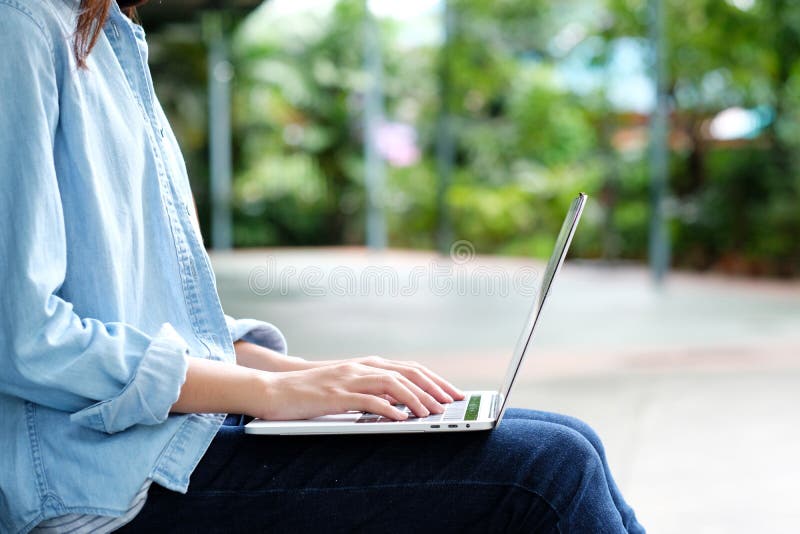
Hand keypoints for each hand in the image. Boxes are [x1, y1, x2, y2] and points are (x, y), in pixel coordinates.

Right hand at [250, 362, 456, 420]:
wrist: (274, 389)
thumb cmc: (310, 393)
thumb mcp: (345, 387)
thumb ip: (370, 391)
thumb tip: (399, 405)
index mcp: (366, 364)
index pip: (409, 368)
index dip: (434, 380)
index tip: (452, 393)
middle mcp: (361, 367)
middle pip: (407, 372)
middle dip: (433, 387)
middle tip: (453, 402)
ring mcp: (349, 379)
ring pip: (392, 383)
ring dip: (416, 398)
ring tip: (432, 413)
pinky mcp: (336, 394)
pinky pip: (368, 400)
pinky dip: (389, 409)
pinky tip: (403, 419)